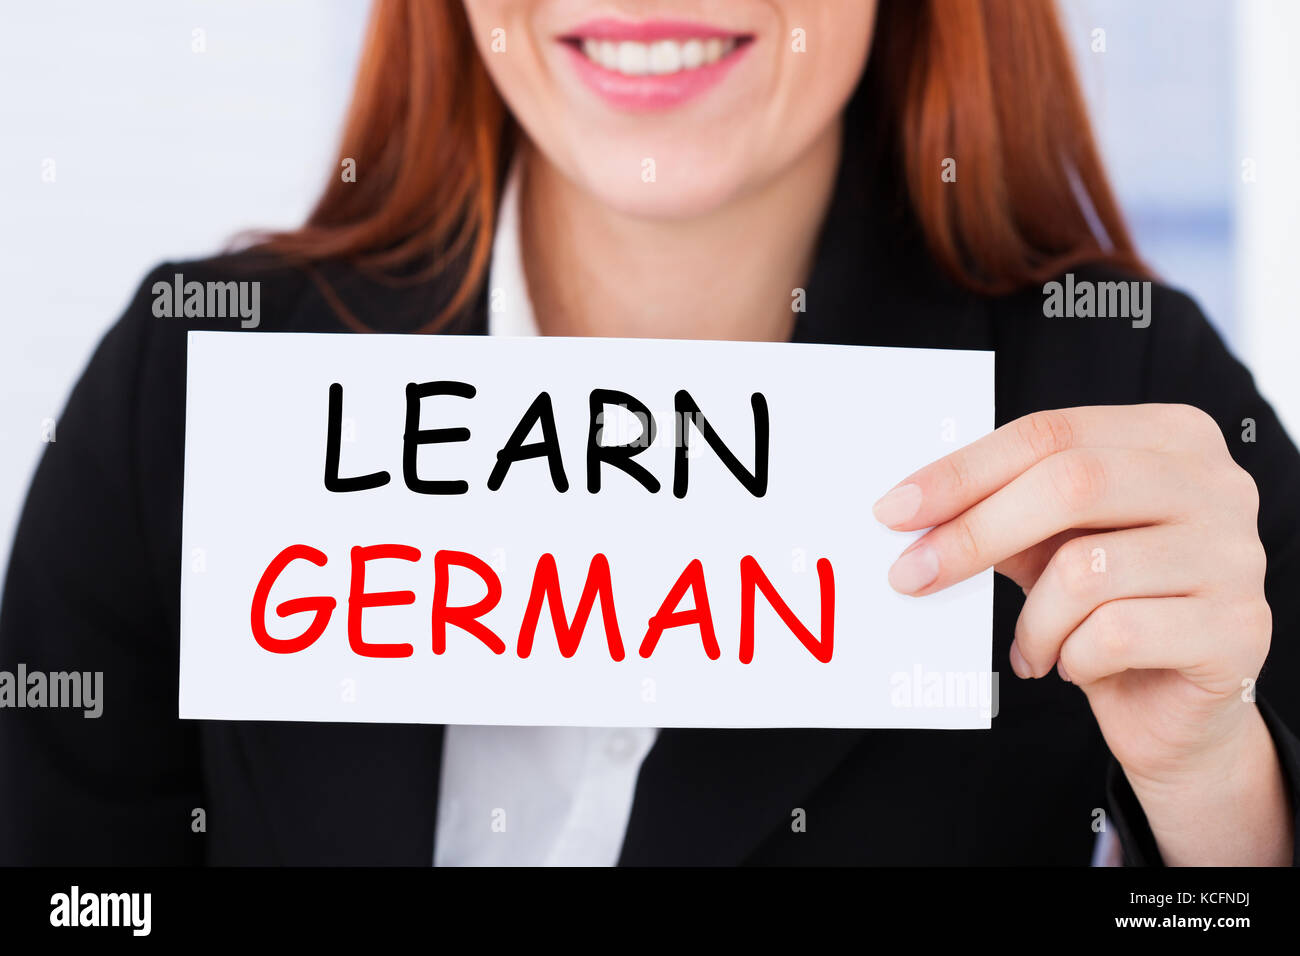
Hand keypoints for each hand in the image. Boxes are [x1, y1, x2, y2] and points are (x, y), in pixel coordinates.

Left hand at [873, 404, 1290, 864]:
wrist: (1176, 705)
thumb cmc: (1107, 607)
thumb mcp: (1051, 544)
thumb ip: (1003, 512)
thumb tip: (911, 509)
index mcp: (1170, 438)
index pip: (1050, 433)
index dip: (963, 470)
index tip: (894, 510)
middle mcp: (1217, 484)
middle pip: (1070, 483)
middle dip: (973, 532)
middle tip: (910, 576)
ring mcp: (1236, 555)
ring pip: (1087, 570)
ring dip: (1033, 621)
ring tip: (1030, 645)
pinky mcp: (1240, 629)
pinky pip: (1117, 634)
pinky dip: (1072, 657)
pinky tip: (1074, 666)